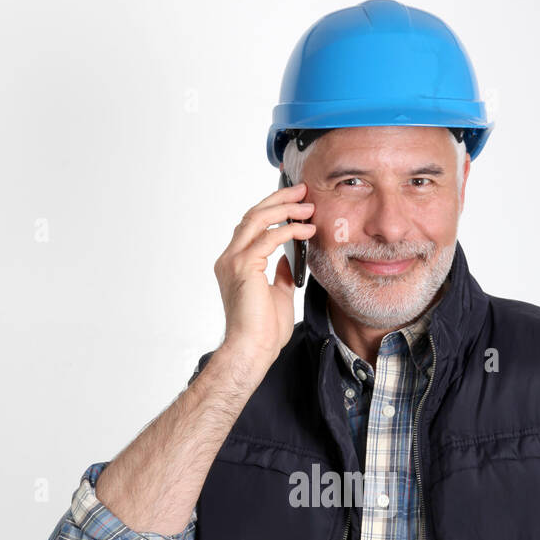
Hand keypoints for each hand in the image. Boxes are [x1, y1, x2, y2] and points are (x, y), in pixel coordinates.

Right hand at [213, 180, 315, 366]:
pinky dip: (289, 230)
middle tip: (303, 190)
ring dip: (286, 209)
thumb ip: (281, 274)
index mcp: (234, 263)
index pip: (252, 225)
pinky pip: (268, 238)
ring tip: (309, 206)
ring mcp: (234, 261)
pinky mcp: (244, 267)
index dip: (273, 209)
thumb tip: (289, 260)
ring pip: (258, 219)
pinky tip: (307, 231)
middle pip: (253, 215)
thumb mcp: (278, 294)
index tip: (296, 200)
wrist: (253, 349)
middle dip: (279, 199)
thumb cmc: (264, 330)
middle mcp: (230, 258)